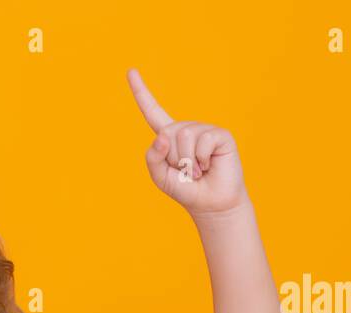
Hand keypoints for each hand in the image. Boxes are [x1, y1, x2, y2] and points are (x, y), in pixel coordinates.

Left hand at [126, 68, 247, 217]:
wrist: (211, 203)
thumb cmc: (186, 189)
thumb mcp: (160, 177)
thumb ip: (153, 158)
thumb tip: (162, 136)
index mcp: (168, 137)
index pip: (152, 111)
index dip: (141, 92)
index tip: (130, 71)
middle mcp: (185, 129)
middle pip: (167, 133)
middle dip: (173, 159)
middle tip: (186, 171)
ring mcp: (204, 129)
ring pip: (184, 136)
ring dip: (187, 161)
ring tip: (197, 170)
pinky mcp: (220, 134)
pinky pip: (202, 140)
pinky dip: (201, 159)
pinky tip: (209, 165)